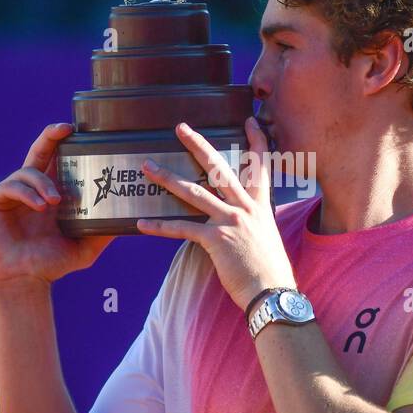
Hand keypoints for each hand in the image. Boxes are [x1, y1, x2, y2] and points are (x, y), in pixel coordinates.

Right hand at [0, 122, 114, 287]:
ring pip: (27, 171)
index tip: (79, 131)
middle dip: (51, 136)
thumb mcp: (84, 247)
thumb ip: (103, 233)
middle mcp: (30, 188)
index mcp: (50, 193)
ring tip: (55, 202)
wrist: (23, 281)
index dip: (66, 144)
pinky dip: (26, 193)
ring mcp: (9, 193)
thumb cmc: (50, 264)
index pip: (58, 161)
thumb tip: (130, 221)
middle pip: (39, 151)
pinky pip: (9, 186)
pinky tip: (39, 206)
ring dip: (43, 182)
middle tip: (65, 129)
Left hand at [136, 118, 296, 309]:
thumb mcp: (267, 238)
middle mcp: (245, 208)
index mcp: (259, 206)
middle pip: (219, 168)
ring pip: (193, 192)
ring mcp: (229, 221)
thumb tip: (241, 223)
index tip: (249, 120)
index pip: (260, 165)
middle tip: (181, 128)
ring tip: (147, 167)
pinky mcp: (215, 239)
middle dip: (198, 145)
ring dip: (167, 178)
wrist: (271, 292)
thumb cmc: (270, 271)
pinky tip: (141, 224)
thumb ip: (253, 224)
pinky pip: (181, 229)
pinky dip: (159, 227)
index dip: (256, 141)